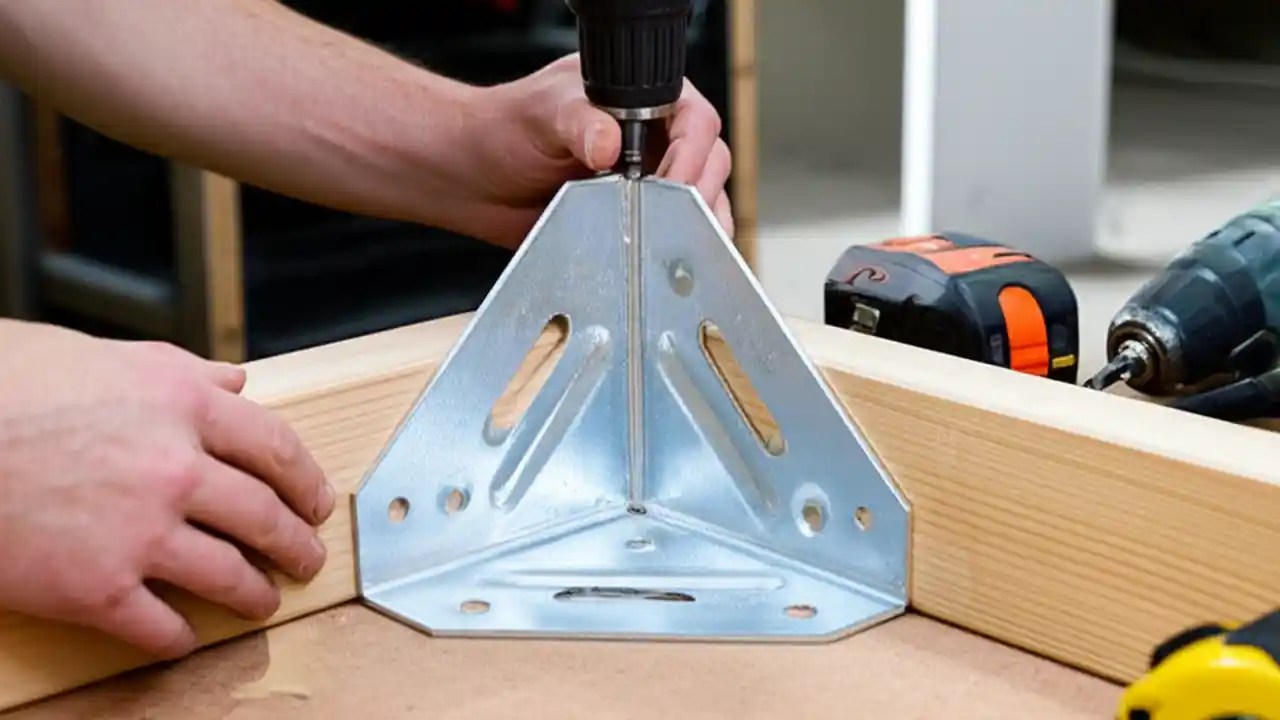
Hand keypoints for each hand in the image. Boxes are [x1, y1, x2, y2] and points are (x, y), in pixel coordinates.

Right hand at [0, 321, 332, 657]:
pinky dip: (181, 637)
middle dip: (296, 544)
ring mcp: (139, 531)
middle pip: (265, 516)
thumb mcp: (102, 356)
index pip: (277, 448)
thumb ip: (179, 371)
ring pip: (229, 575)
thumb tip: (233, 380)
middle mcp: (175, 466)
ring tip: (264, 600)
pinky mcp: (97, 588)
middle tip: (306, 557)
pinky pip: (162, 625)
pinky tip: (184, 636)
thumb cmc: (5, 386)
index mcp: (183, 404)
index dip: (306, 481)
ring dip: (255, 594)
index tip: (316, 501)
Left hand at [464, 53, 733, 246]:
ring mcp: (646, 181)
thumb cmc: (500, 130)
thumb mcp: (540, 115)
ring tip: (676, 242)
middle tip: (675, 218)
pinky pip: (672, 234)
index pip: (693, 118)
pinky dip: (676, 248)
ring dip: (696, 224)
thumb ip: (577, 122)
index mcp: (639, 99)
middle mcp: (650, 138)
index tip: (674, 180)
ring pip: (700, 202)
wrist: (469, 179)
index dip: (693, 150)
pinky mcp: (635, 220)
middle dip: (698, 193)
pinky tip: (664, 258)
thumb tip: (609, 142)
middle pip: (709, 162)